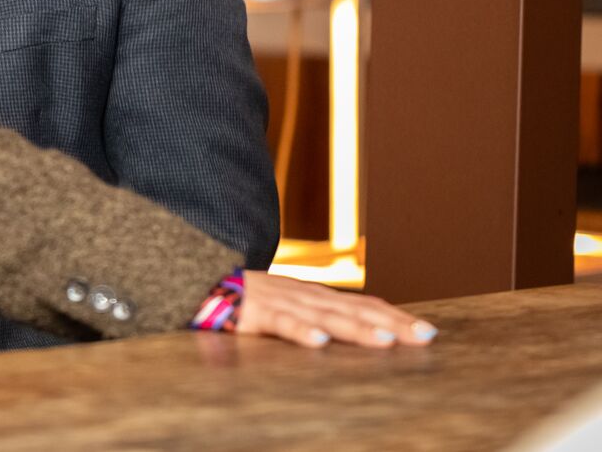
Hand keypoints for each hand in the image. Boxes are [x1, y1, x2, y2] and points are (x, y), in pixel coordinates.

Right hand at [235, 270, 437, 347]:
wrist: (196, 279)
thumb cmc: (243, 299)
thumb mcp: (285, 306)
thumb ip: (313, 316)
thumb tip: (345, 334)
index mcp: (311, 295)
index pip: (361, 303)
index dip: (393, 315)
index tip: (426, 330)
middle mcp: (302, 295)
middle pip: (353, 308)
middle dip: (391, 322)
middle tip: (425, 336)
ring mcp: (279, 302)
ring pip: (323, 317)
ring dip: (356, 328)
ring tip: (386, 341)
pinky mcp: (252, 313)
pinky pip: (279, 323)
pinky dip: (300, 332)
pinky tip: (319, 343)